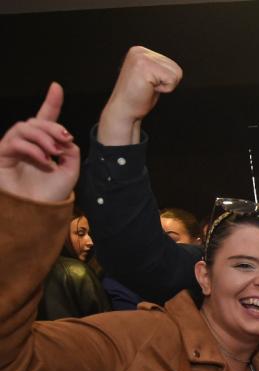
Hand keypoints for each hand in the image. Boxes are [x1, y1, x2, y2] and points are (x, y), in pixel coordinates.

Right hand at [0, 83, 79, 202]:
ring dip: (43, 136)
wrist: (38, 214)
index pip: (44, 120)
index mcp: (43, 146)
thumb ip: (70, 149)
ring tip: (54, 151)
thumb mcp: (70, 169)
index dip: (51, 103)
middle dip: (52, 126)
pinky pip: (15, 142)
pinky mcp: (0, 155)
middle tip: (65, 138)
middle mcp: (25, 145)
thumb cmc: (51, 195)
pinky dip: (32, 149)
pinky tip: (45, 160)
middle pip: (35, 122)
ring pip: (23, 127)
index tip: (56, 87)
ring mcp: (11, 149)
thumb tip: (64, 136)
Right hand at [97, 46, 181, 146]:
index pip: (172, 65)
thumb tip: (175, 68)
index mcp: (140, 51)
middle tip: (148, 88)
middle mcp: (140, 51)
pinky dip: (165, 89)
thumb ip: (159, 68)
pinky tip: (149, 89)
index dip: (165, 80)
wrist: (124, 110)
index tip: (148, 84)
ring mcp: (142, 57)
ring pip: (176, 73)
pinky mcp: (146, 66)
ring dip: (165, 85)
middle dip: (166, 82)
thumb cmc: (138, 98)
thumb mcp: (150, 77)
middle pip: (176, 68)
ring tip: (148, 87)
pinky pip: (172, 79)